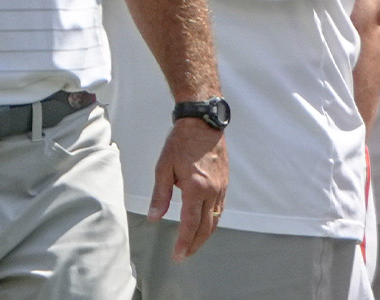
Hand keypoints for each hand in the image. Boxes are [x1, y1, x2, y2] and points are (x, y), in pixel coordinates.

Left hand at [149, 118, 227, 260]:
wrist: (203, 122)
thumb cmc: (181, 142)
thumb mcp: (164, 167)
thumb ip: (160, 195)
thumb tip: (154, 218)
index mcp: (196, 187)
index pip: (190, 223)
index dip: (184, 242)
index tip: (177, 255)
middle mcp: (212, 191)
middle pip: (206, 227)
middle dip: (194, 244)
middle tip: (184, 256)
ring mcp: (221, 187)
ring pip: (215, 219)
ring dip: (204, 235)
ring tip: (192, 245)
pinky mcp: (224, 183)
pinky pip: (220, 208)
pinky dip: (212, 221)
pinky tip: (204, 225)